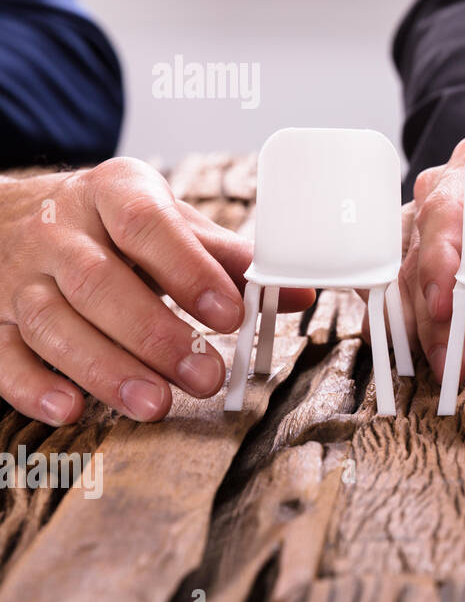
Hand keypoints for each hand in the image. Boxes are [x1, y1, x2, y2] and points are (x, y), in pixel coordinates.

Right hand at [0, 158, 313, 425]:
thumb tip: (298, 292)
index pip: (149, 226)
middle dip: (156, 336)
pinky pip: (3, 354)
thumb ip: (229, 258)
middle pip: (100, 284)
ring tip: (155, 405)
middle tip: (206, 376)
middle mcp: (59, 231)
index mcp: (113, 193)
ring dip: (105, 369)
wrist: (16, 217)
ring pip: (52, 323)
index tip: (231, 315)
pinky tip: (70, 409)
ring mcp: (18, 275)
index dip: (190, 271)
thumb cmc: (114, 226)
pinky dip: (32, 386)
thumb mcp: (171, 224)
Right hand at [399, 138, 464, 382]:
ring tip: (445, 366)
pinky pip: (383, 289)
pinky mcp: (403, 253)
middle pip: (417, 251)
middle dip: (429, 313)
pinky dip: (396, 325)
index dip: (441, 258)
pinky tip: (415, 352)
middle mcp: (438, 189)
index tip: (448, 305)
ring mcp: (414, 221)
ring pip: (397, 277)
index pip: (446, 210)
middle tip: (449, 359)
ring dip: (414, 328)